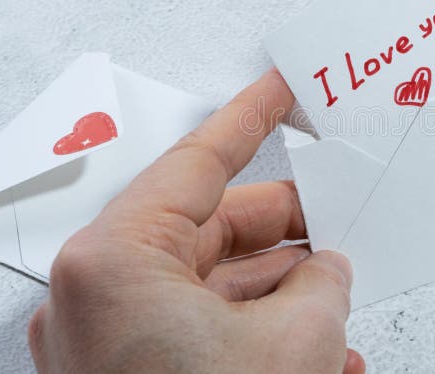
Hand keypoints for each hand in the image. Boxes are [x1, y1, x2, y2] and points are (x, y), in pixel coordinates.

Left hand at [28, 70, 364, 373]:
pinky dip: (257, 328)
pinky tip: (313, 340)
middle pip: (208, 227)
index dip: (250, 118)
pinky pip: (201, 330)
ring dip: (280, 286)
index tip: (277, 90)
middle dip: (284, 223)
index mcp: (115, 264)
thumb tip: (327, 273)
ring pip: (211, 285)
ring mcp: (110, 341)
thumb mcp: (297, 338)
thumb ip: (322, 284)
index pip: (197, 163)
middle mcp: (99, 298)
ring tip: (334, 288)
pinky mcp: (130, 372)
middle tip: (332, 210)